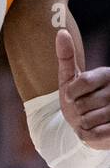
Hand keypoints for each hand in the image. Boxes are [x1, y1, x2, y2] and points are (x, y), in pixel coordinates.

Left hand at [56, 28, 109, 148]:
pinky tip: (95, 130)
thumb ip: (67, 56)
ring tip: (91, 120)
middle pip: (83, 104)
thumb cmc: (79, 100)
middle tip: (84, 110)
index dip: (71, 93)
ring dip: (83, 123)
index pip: (82, 82)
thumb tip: (61, 32)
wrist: (91, 127)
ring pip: (88, 120)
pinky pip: (93, 135)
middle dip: (77, 110)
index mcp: (108, 75)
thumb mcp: (70, 78)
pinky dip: (87, 135)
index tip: (71, 97)